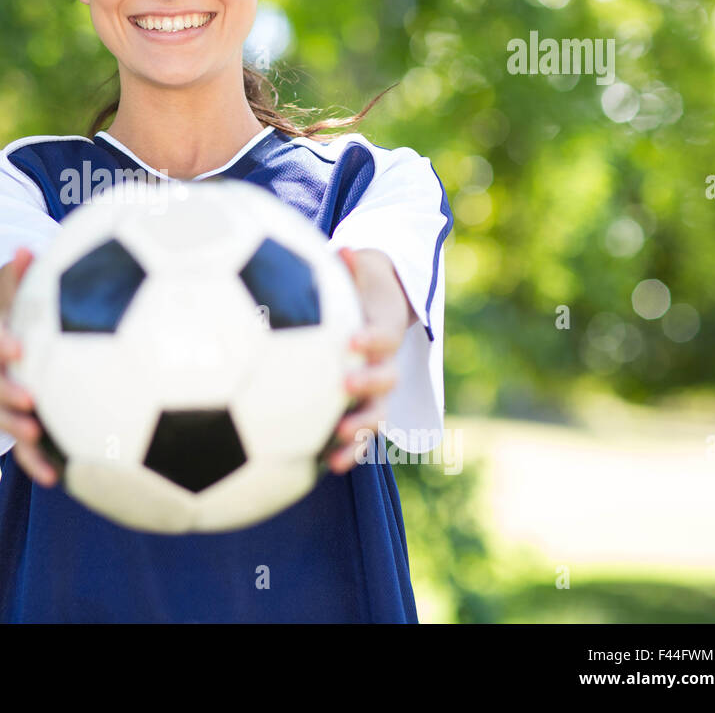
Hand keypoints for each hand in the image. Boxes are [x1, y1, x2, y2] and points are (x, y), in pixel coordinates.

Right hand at [0, 247, 58, 486]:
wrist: (18, 335)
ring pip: (3, 418)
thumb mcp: (25, 287)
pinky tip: (60, 480)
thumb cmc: (28, 308)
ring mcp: (2, 398)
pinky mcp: (19, 421)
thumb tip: (23, 248)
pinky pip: (24, 446)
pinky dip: (37, 462)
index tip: (18, 347)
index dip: (2, 344)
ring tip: (37, 440)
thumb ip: (24, 274)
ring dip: (17, 431)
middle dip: (7, 393)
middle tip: (29, 399)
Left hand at [323, 246, 414, 474]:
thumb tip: (345, 248)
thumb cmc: (356, 289)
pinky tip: (327, 466)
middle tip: (344, 386)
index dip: (371, 339)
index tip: (351, 340)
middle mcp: (384, 362)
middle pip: (386, 379)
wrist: (376, 311)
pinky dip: (350, 450)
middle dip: (368, 386)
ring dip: (361, 431)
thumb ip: (351, 266)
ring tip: (339, 446)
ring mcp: (376, 389)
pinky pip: (360, 433)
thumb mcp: (357, 273)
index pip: (383, 335)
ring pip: (377, 415)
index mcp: (382, 329)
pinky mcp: (362, 408)